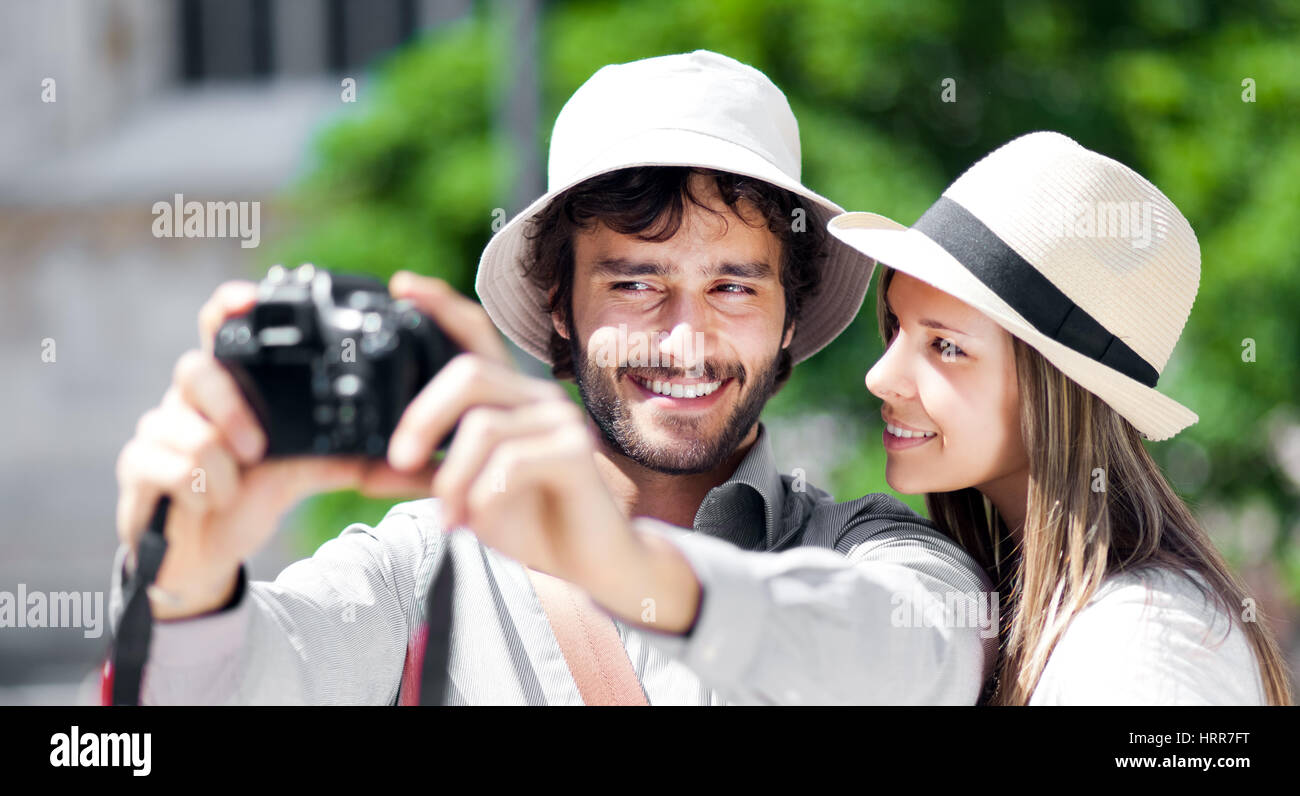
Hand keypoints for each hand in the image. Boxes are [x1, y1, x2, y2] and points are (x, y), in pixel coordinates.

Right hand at [115, 281, 435, 618]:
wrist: (211, 553)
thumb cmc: (257, 496)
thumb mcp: (316, 473)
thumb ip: (369, 461)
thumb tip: (432, 463)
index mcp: (235, 386)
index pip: (222, 328)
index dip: (229, 306)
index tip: (249, 298)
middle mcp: (192, 398)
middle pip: (195, 368)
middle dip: (230, 406)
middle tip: (257, 448)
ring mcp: (159, 429)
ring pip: (181, 424)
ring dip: (217, 462)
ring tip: (237, 483)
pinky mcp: (139, 466)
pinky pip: (162, 463)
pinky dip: (196, 487)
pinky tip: (211, 501)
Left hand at [383, 276, 699, 630]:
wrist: (592, 562)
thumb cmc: (533, 520)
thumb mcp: (465, 493)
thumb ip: (422, 474)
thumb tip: (360, 467)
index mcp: (508, 399)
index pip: (476, 334)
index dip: (440, 306)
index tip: (401, 286)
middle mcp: (535, 399)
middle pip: (468, 373)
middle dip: (423, 416)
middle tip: (397, 460)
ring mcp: (560, 422)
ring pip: (483, 427)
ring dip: (451, 478)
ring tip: (447, 516)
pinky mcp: (576, 453)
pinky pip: (511, 462)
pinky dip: (481, 496)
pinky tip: (475, 521)